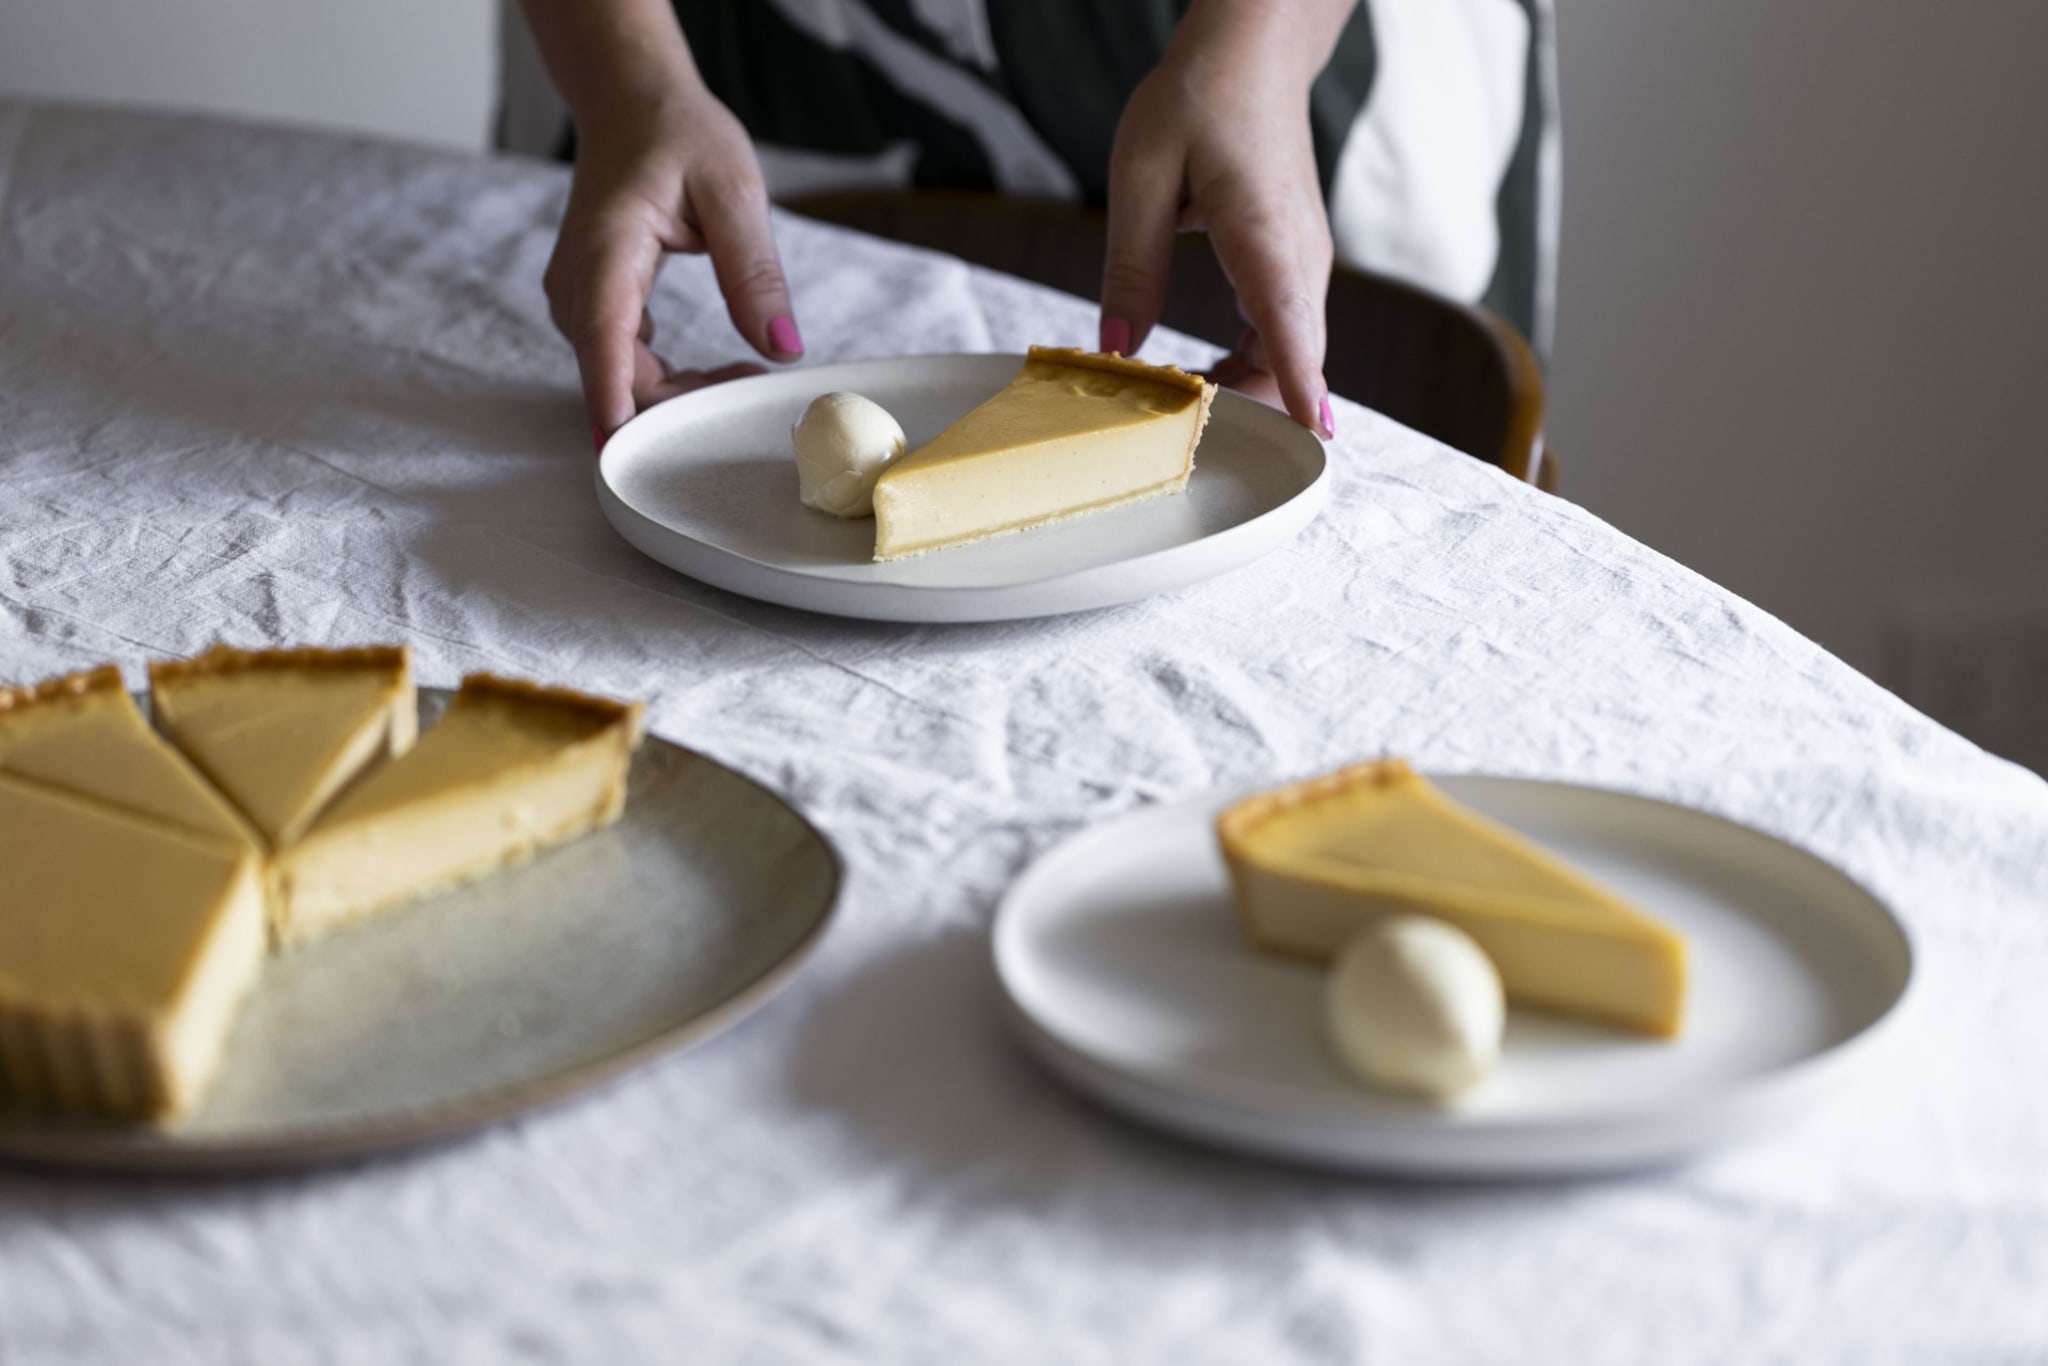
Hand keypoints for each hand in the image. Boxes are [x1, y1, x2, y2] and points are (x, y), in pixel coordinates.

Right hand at [545, 83, 800, 445]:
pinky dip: (667, 376)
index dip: (614, 397)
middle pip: (615, 373)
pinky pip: (622, 361)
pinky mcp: (593, 305)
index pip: (604, 338)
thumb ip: (754, 273)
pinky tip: (714, 367)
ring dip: (678, 392)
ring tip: (740, 373)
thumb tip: (782, 347)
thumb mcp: (734, 192)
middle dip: (681, 402)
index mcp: (607, 248)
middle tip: (750, 387)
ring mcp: (578, 297)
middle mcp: (578, 281)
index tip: (626, 450)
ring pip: (618, 375)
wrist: (631, 103)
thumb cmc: (678, 134)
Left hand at [1100, 6, 1338, 436]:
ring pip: (1292, 355)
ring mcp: (1304, 266)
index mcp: (1266, 233)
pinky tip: (1201, 383)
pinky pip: (1282, 336)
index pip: (1291, 323)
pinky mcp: (1294, 268)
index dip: (1300, 384)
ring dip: (1248, 393)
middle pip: (1296, 359)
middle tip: (1185, 449)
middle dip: (1254, 411)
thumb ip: (1130, 266)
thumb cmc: (1199, 99)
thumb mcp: (1141, 174)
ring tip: (1182, 424)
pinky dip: (1248, 367)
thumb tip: (1117, 349)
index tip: (1312, 436)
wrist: (1254, 55)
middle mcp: (1301, 258)